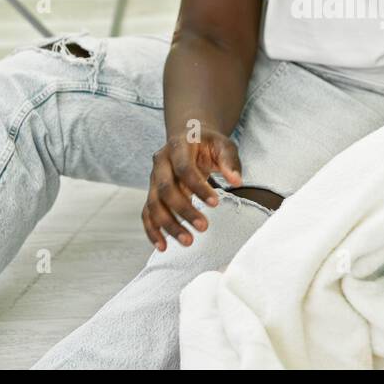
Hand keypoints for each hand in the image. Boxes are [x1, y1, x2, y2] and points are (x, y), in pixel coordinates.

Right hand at [142, 128, 242, 251]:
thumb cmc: (208, 143)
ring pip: (154, 205)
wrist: (188, 137)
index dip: (198, 187)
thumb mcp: (223, 145)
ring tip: (188, 241)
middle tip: (204, 228)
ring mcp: (153, 178)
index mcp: (177, 146)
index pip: (183, 169)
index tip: (216, 204)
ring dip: (169, 225)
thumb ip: (229, 161)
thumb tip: (237, 181)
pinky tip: (163, 247)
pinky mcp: (152, 193)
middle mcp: (160, 162)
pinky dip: (152, 231)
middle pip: (165, 189)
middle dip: (183, 211)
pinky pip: (147, 214)